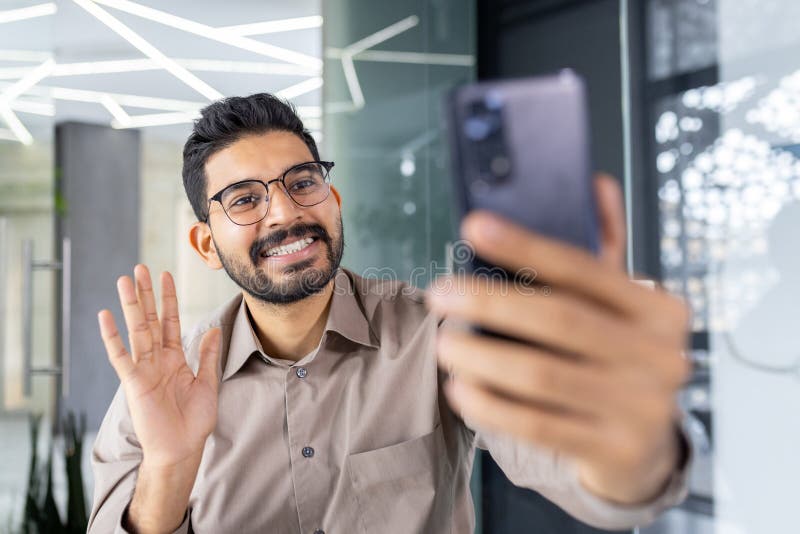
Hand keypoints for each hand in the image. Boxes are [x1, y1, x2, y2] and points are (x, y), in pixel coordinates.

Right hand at [98, 264, 221, 467]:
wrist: (182, 449)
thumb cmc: (194, 421)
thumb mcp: (207, 383)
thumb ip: (207, 356)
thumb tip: (213, 329)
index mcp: (174, 358)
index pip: (170, 321)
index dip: (168, 299)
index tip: (165, 275)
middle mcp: (157, 359)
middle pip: (150, 320)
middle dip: (146, 294)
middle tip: (140, 267)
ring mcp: (143, 369)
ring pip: (136, 331)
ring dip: (131, 306)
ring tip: (124, 281)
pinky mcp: (133, 383)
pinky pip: (121, 357)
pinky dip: (112, 338)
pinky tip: (105, 317)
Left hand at [426, 175, 690, 503]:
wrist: (645, 447)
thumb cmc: (620, 361)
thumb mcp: (619, 307)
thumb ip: (603, 249)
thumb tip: (594, 183)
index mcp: (659, 310)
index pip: (585, 268)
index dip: (527, 245)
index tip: (474, 226)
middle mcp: (661, 356)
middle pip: (559, 319)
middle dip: (490, 302)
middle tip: (440, 294)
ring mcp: (641, 407)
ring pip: (542, 375)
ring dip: (480, 356)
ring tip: (443, 344)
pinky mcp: (613, 451)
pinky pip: (537, 425)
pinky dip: (490, 405)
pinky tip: (460, 390)